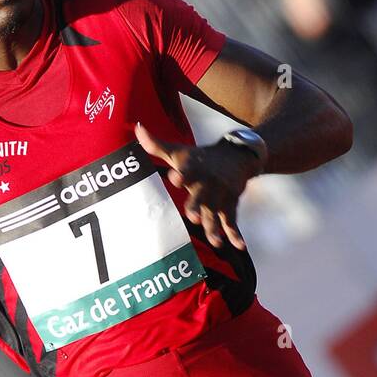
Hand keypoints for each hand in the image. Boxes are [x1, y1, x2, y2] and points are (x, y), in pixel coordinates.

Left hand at [134, 121, 257, 250]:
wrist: (237, 155)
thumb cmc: (199, 157)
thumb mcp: (179, 151)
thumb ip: (157, 146)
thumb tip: (137, 129)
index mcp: (194, 169)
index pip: (186, 170)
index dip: (181, 173)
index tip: (174, 177)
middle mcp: (207, 182)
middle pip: (201, 196)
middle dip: (197, 205)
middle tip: (192, 216)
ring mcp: (220, 195)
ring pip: (216, 213)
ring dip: (215, 227)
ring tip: (215, 242)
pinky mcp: (230, 204)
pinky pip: (232, 221)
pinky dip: (236, 234)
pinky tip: (239, 247)